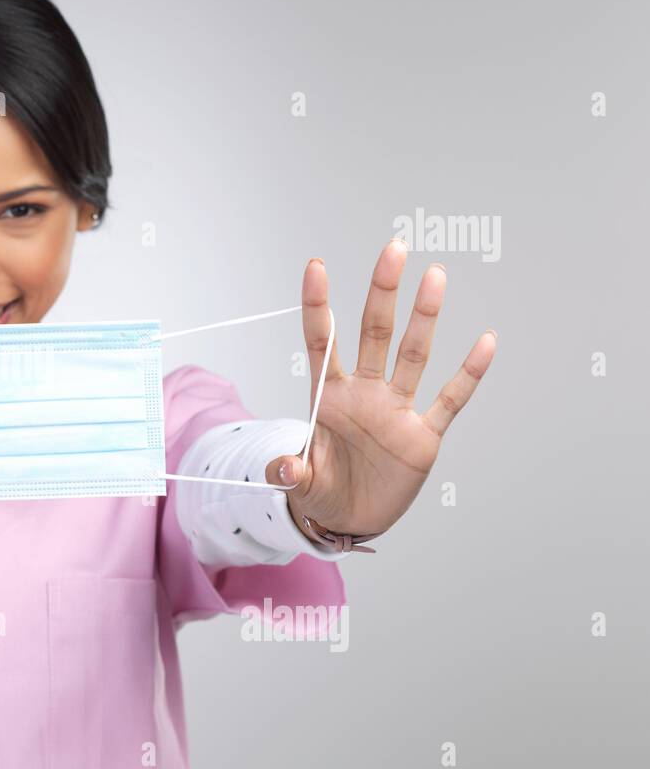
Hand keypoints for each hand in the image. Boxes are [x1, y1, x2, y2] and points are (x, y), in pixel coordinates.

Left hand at [264, 238, 496, 538]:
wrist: (350, 519)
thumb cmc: (322, 491)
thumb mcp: (300, 485)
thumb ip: (290, 472)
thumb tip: (284, 468)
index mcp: (330, 399)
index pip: (322, 344)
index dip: (318, 306)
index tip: (316, 266)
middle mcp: (365, 395)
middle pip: (374, 334)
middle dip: (382, 292)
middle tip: (393, 249)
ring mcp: (396, 412)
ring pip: (414, 355)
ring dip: (425, 317)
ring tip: (434, 275)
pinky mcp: (422, 437)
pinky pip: (449, 400)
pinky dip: (468, 374)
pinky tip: (485, 341)